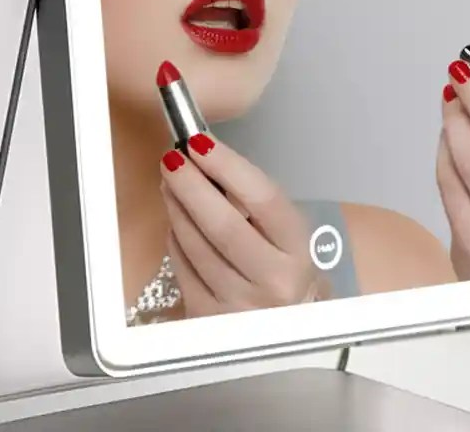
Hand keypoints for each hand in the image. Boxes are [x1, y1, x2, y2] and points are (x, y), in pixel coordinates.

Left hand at [160, 133, 320, 315]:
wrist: (285, 328)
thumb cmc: (283, 270)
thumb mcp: (287, 237)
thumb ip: (254, 204)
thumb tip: (205, 161)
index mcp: (299, 255)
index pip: (263, 200)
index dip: (228, 166)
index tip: (200, 142)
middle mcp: (273, 283)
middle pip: (223, 224)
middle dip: (192, 185)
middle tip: (173, 157)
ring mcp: (238, 305)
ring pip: (196, 245)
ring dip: (176, 207)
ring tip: (170, 182)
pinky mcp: (207, 317)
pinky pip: (182, 266)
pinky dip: (176, 238)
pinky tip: (177, 221)